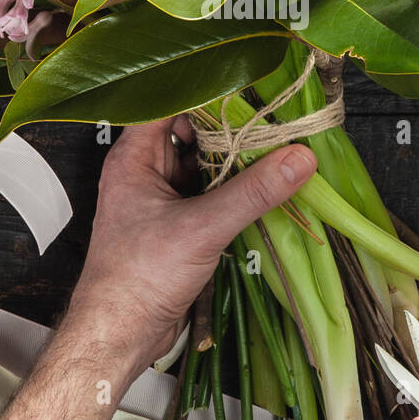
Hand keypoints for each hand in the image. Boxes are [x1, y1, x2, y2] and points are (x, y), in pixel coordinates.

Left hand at [63, 115, 316, 373]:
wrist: (119, 335)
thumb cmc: (137, 278)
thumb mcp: (202, 228)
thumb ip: (252, 192)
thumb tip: (298, 157)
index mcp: (134, 158)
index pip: (171, 102)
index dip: (209, 90)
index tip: (252, 84)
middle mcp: (147, 171)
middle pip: (194, 132)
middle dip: (233, 128)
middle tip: (277, 120)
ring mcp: (164, 198)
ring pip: (207, 164)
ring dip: (239, 161)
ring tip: (280, 148)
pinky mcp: (180, 224)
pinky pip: (213, 193)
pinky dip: (237, 189)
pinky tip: (267, 187)